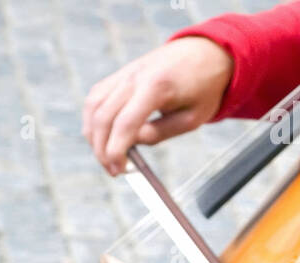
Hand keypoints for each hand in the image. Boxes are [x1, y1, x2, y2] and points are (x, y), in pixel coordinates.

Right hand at [82, 38, 233, 174]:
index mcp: (157, 86)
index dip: (116, 152)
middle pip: (103, 117)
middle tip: (113, 170)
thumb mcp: (190, 120)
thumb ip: (158, 134)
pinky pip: (96, 97)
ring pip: (93, 106)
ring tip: (107, 155)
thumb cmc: (203, 88)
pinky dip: (93, 119)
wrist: (206, 53)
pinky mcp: (120, 73)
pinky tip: (102, 135)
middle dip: (102, 150)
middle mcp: (135, 76)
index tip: (119, 171)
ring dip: (93, 136)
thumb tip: (130, 145)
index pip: (124, 124)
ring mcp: (125, 72)